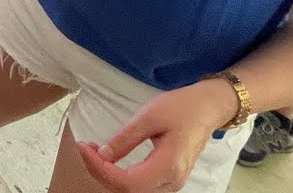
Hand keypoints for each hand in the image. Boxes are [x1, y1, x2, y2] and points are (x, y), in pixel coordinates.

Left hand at [78, 81, 237, 192]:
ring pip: (132, 191)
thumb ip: (124, 139)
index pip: (126, 181)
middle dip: (100, 172)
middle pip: (127, 190)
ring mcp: (172, 182)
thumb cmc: (182, 108)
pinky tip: (108, 161)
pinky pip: (140, 185)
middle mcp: (171, 181)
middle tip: (86, 148)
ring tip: (93, 153)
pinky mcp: (169, 178)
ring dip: (109, 175)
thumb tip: (102, 155)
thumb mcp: (148, 117)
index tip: (84, 147)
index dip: (100, 168)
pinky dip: (120, 176)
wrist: (208, 108)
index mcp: (168, 166)